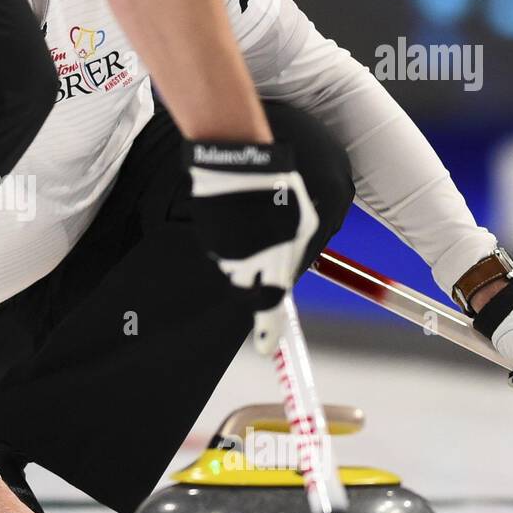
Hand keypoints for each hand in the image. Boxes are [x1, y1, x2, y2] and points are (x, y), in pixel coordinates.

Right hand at [187, 141, 318, 353]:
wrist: (239, 162)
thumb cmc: (281, 190)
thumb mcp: (304, 223)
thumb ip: (299, 252)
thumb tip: (292, 271)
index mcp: (273, 264)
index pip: (270, 308)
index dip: (267, 332)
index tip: (265, 349)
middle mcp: (244, 266)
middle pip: (250, 287)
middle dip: (259, 278)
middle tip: (268, 251)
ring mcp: (223, 253)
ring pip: (237, 264)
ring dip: (247, 250)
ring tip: (257, 215)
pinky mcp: (207, 238)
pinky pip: (222, 245)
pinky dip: (232, 234)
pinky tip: (241, 210)